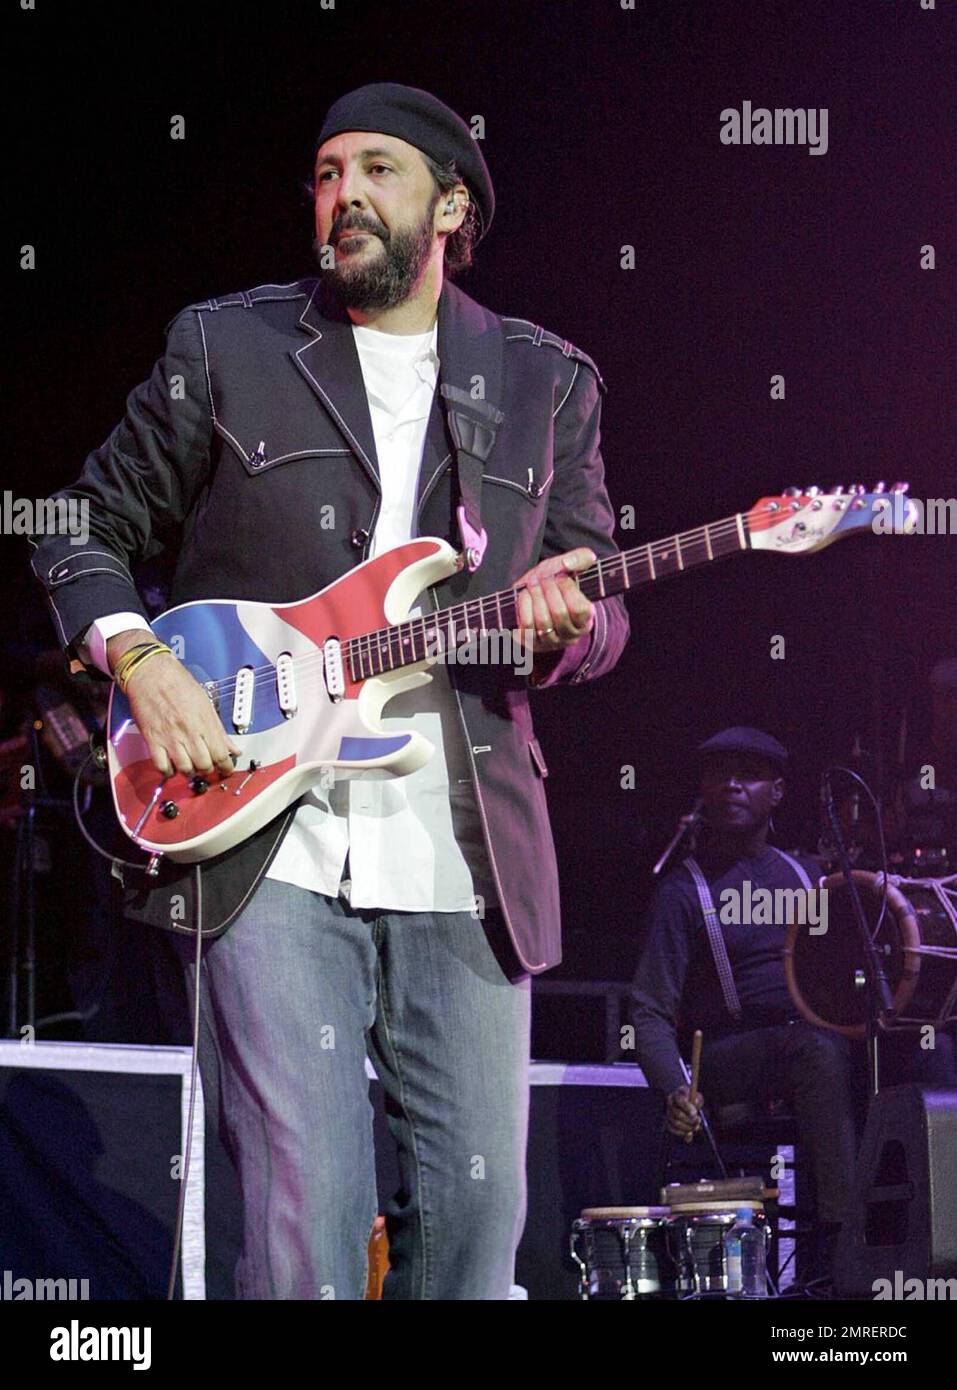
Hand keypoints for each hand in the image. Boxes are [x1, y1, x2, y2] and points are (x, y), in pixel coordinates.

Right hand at [107, 630, 240, 778]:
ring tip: (190, 767)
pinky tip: (172, 767)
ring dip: (189, 772)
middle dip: (208, 770)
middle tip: (207, 768)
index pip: (221, 755)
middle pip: (204, 765)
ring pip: (185, 768)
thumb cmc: (179, 684)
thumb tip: (233, 748)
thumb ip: (219, 730)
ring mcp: (170, 737)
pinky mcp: (152, 739)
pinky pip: (162, 766)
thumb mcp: (206, 704)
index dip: (226, 767)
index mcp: (205, 722)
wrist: (152, 674)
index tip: (226, 770)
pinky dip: (168, 772)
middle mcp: (189, 732)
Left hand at [512, 547, 595, 653]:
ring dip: (535, 597)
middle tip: (541, 577)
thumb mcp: (566, 566)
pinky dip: (523, 607)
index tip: (559, 576)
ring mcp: (551, 642)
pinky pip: (527, 628)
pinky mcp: (532, 644)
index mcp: (586, 619)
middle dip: (548, 591)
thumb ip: (578, 558)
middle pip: (560, 614)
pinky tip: (524, 595)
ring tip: (532, 584)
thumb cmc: (552, 581)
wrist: (529, 593)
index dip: (568, 590)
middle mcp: (571, 635)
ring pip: (543, 621)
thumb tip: (571, 563)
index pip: (580, 609)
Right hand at [666, 1084, 704, 1138]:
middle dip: (690, 1120)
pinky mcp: (668, 1122)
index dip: (687, 1108)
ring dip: (688, 1127)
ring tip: (697, 1126)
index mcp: (676, 1095)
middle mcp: (670, 1104)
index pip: (680, 1101)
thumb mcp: (696, 1097)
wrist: (683, 1101)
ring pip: (676, 1123)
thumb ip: (697, 1101)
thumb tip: (695, 1107)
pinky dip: (682, 1133)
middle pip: (678, 1114)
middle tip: (698, 1121)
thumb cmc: (691, 1098)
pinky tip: (690, 1133)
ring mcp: (668, 1113)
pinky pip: (673, 1129)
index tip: (695, 1113)